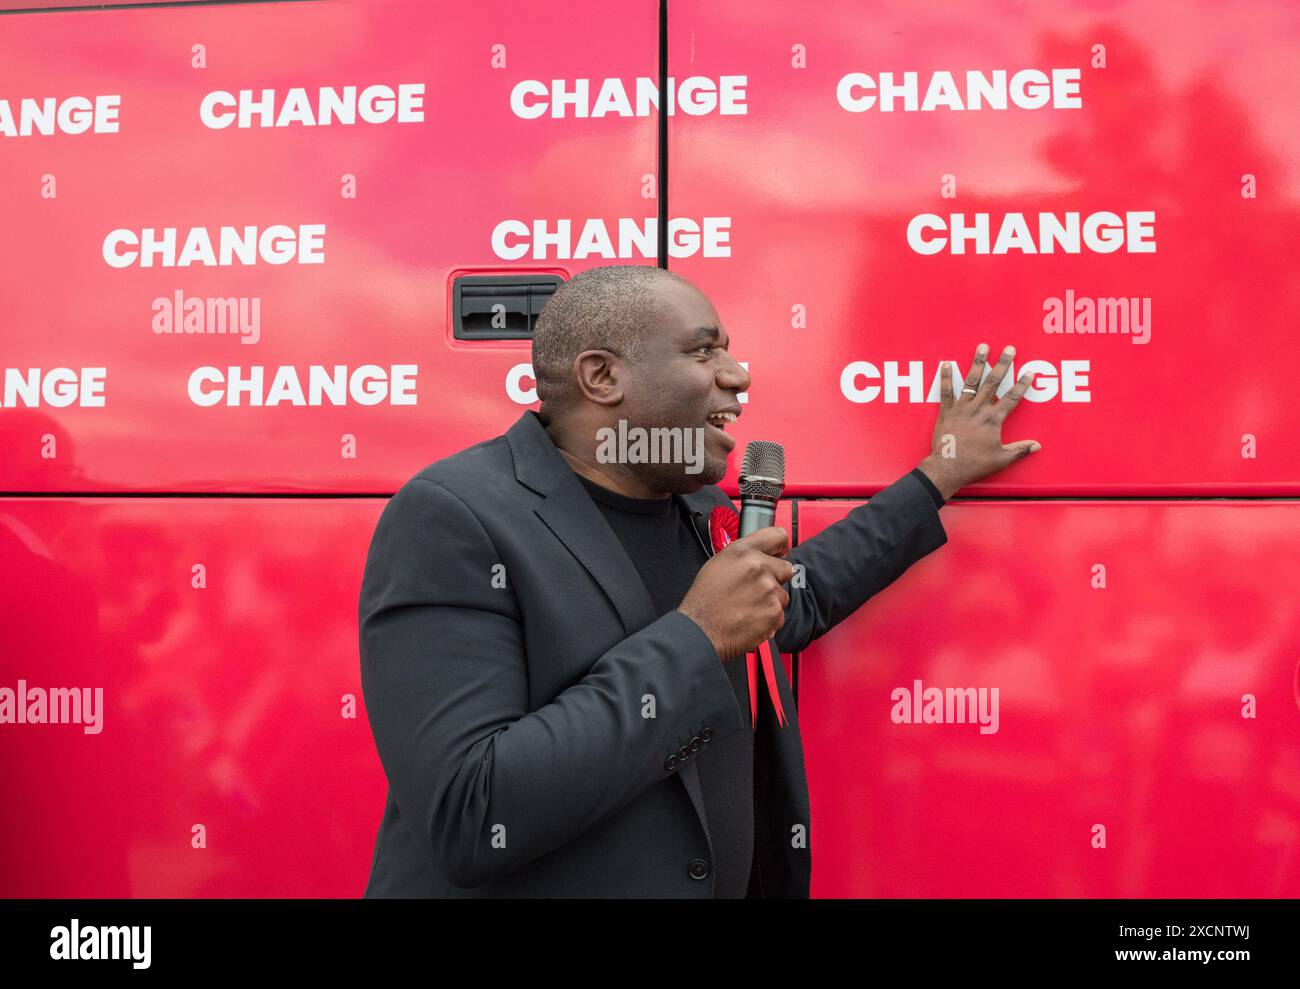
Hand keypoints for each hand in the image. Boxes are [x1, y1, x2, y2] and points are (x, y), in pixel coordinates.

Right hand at [676, 526, 794, 661]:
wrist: (701, 629)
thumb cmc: (704, 599)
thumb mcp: (718, 563)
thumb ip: (744, 556)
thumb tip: (762, 554)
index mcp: (743, 552)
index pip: (778, 536)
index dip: (780, 547)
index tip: (779, 554)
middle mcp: (758, 567)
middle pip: (786, 568)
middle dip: (775, 579)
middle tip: (756, 590)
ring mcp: (769, 590)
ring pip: (782, 595)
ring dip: (770, 602)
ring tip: (748, 607)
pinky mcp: (774, 612)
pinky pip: (780, 615)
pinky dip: (768, 619)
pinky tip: (750, 619)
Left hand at [917, 343, 1041, 498]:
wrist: (947, 467)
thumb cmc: (974, 465)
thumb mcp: (1001, 459)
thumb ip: (1020, 450)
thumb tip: (1037, 446)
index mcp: (993, 419)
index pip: (1012, 398)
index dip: (1022, 385)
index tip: (1029, 373)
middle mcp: (978, 409)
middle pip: (993, 382)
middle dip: (1002, 364)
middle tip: (1009, 349)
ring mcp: (961, 408)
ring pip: (971, 381)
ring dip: (977, 363)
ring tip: (982, 347)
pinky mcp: (946, 412)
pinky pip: (946, 391)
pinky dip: (946, 377)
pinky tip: (945, 363)